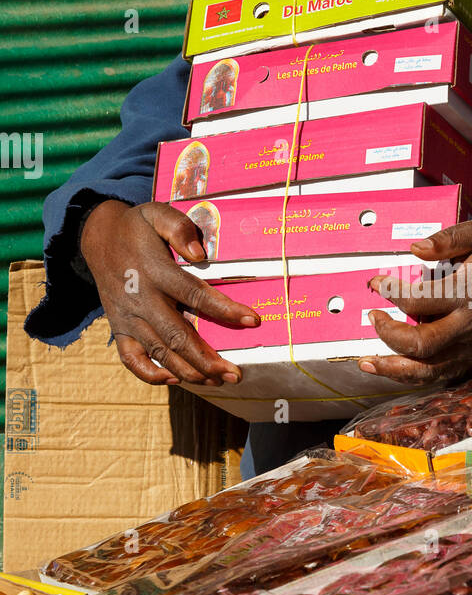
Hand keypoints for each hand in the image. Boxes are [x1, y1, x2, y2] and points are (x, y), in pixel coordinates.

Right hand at [80, 200, 259, 386]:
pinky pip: (131, 359)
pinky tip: (175, 380)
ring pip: (159, 352)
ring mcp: (128, 317)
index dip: (224, 309)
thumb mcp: (156, 213)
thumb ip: (178, 227)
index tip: (252, 320)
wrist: (97, 238)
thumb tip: (201, 254)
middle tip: (235, 374)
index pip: (194, 294)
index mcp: (155, 270)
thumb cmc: (136, 227)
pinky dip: (151, 375)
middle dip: (207, 359)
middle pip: (176, 335)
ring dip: (188, 372)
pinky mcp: (118, 328)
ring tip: (216, 381)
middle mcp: (141, 298)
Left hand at [358, 221, 471, 384]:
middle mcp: (469, 323)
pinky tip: (387, 368)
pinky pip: (436, 375)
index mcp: (470, 291)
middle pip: (423, 342)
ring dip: (393, 367)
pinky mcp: (470, 358)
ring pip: (428, 369)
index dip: (393, 292)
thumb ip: (449, 238)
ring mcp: (470, 346)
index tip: (377, 283)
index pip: (422, 299)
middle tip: (374, 316)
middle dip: (389, 333)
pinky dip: (408, 376)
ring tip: (366, 361)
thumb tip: (416, 249)